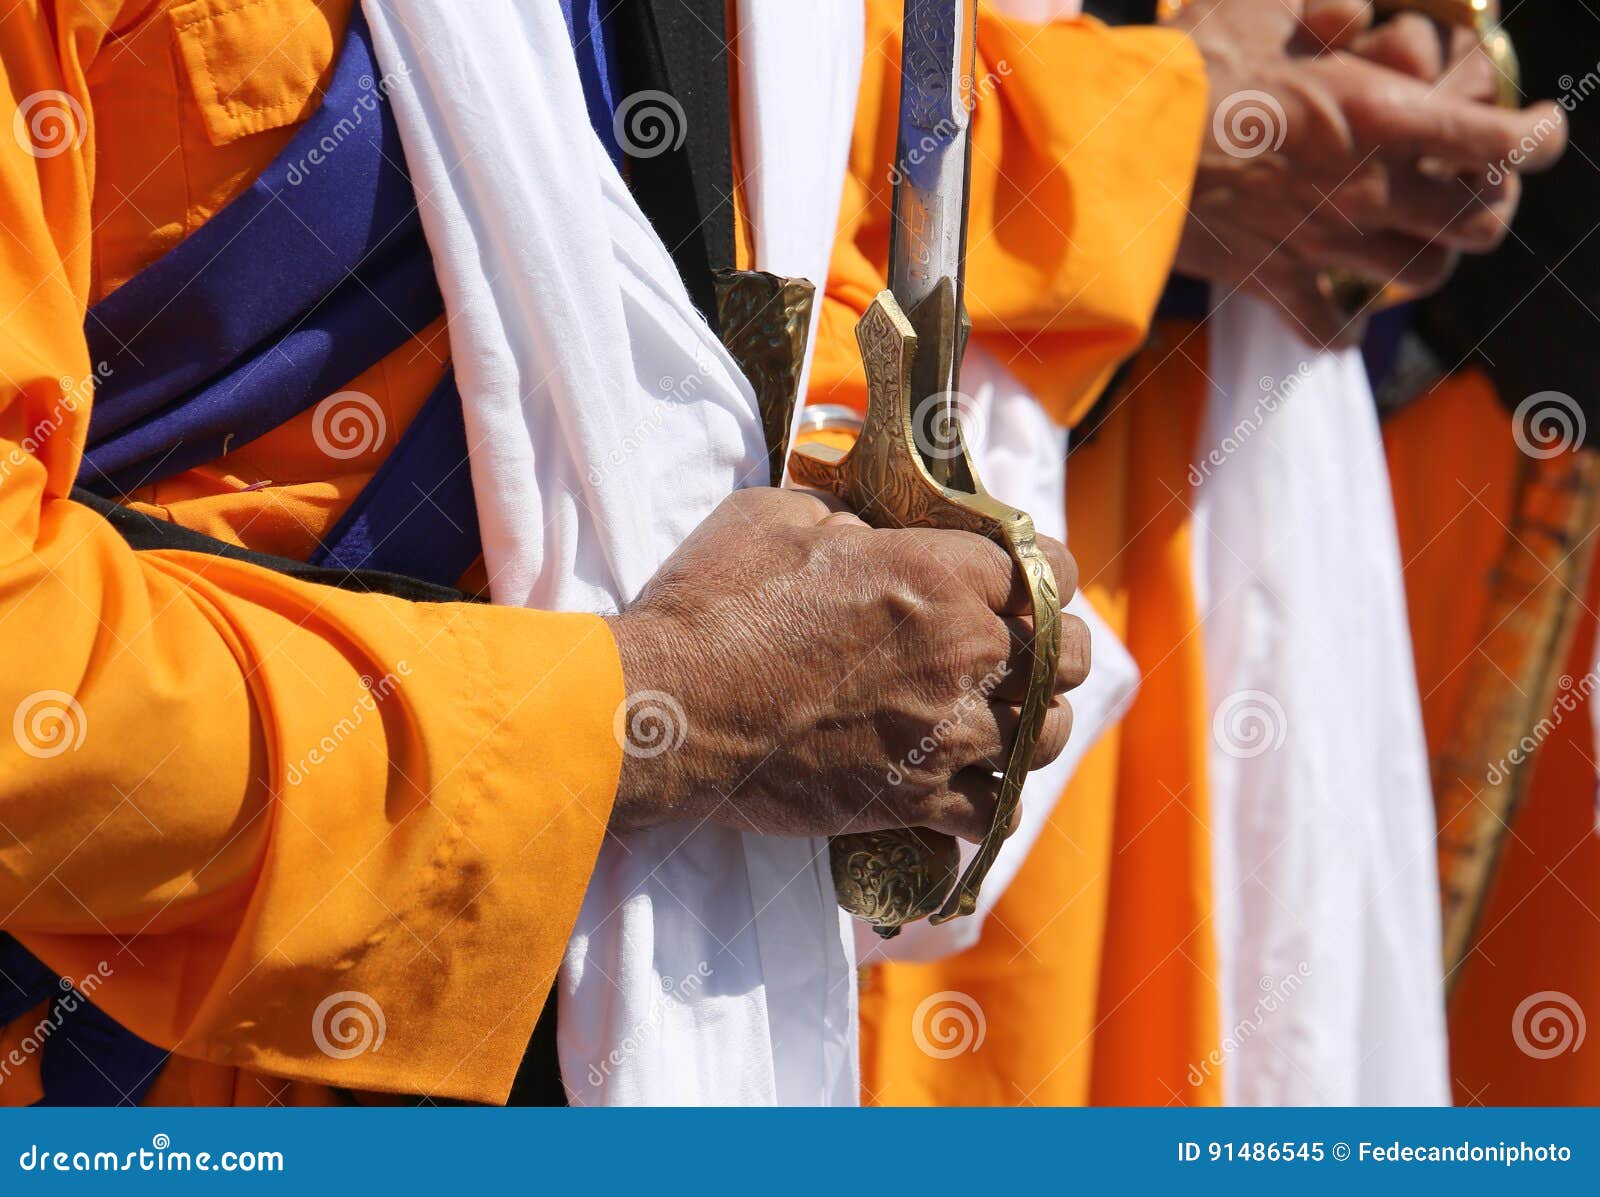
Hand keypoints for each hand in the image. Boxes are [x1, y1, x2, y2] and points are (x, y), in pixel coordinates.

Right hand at [605, 487, 1088, 841]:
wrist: (666, 712)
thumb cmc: (710, 606)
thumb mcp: (775, 517)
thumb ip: (848, 520)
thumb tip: (870, 535)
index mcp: (936, 573)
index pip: (1044, 569)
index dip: (1044, 574)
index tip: (1030, 586)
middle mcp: (959, 654)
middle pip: (1067, 658)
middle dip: (1054, 652)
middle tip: (1024, 656)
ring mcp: (943, 735)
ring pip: (1046, 738)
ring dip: (1034, 726)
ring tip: (1006, 722)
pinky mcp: (914, 800)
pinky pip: (997, 810)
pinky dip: (993, 798)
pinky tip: (971, 786)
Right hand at [1170, 0, 1565, 346]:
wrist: (1114, 153)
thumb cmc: (1188, 72)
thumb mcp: (1262, 4)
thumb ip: (1328, 4)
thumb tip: (1356, 14)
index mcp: (1380, 118)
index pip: (1501, 141)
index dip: (1541, 135)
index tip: (1542, 125)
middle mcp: (1367, 191)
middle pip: (1478, 222)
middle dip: (1497, 201)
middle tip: (1484, 183)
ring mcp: (1322, 245)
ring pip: (1422, 277)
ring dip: (1436, 260)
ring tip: (1424, 240)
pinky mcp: (1272, 283)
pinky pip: (1330, 329)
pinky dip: (1346, 327)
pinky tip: (1344, 313)